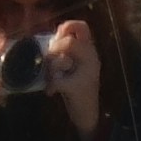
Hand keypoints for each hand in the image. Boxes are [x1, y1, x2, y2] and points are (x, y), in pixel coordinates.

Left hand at [40, 19, 107, 140]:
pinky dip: (52, 85)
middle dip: (53, 51)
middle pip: (68, 42)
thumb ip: (65, 52)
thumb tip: (50, 39)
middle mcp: (92, 58)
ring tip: (50, 78)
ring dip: (50, 69)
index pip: (82, 27)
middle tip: (49, 62)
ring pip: (62, 60)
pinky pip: (59, 81)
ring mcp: (87, 73)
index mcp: (90, 50)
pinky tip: (50, 91)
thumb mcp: (74, 66)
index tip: (57, 35)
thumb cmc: (77, 89)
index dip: (68, 26)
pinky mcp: (78, 88)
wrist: (88, 115)